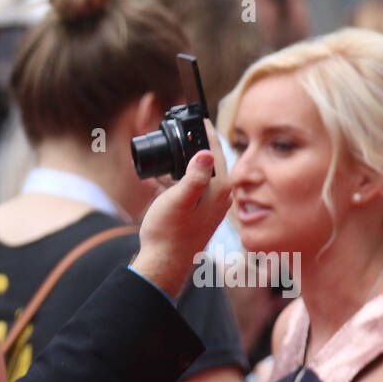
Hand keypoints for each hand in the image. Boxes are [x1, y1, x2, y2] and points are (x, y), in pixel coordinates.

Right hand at [133, 120, 231, 295]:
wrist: (164, 265)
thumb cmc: (168, 235)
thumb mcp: (178, 200)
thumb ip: (194, 176)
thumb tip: (206, 152)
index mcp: (219, 188)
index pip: (215, 150)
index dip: (204, 132)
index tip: (198, 117)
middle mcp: (221, 196)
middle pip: (209, 161)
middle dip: (193, 146)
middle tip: (180, 133)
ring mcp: (212, 206)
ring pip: (199, 175)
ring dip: (182, 165)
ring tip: (166, 158)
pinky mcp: (201, 214)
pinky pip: (193, 189)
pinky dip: (178, 181)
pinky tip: (161, 181)